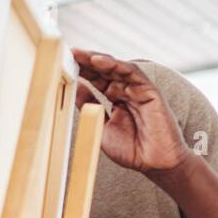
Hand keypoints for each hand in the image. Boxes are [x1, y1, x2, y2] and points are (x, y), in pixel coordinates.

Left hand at [71, 49, 191, 173]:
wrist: (154, 164)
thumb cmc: (131, 150)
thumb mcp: (102, 127)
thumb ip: (90, 107)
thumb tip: (76, 87)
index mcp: (115, 99)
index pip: (97, 80)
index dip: (81, 72)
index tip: (62, 65)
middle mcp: (126, 91)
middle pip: (104, 71)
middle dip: (85, 62)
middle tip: (67, 53)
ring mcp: (138, 89)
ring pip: (116, 68)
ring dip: (96, 59)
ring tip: (79, 54)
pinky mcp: (149, 90)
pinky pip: (131, 72)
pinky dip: (115, 64)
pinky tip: (98, 60)